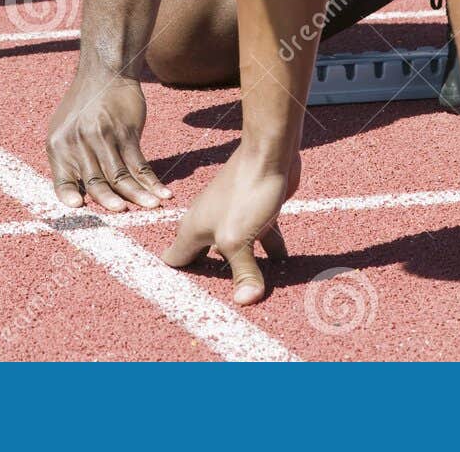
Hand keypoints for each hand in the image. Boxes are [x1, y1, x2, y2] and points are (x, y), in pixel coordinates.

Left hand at [46, 74, 171, 211]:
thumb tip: (79, 193)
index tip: (78, 207)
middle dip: (110, 200)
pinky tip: (162, 191)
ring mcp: (104, 137)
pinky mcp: (126, 132)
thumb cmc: (85, 105)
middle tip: (122, 214)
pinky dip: (151, 180)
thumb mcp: (66, 129)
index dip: (69, 194)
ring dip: (137, 194)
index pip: (62, 178)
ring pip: (120, 174)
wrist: (105, 72)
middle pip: (95, 180)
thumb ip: (70, 159)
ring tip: (151, 207)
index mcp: (59, 145)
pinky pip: (139, 162)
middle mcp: (79, 142)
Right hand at [161, 141, 299, 304]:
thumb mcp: (239, 239)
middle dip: (215, 281)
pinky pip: (260, 241)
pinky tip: (285, 269)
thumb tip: (245, 302)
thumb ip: (242, 271)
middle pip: (206, 260)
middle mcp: (208, 224)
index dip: (176, 280)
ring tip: (259, 294)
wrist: (269, 153)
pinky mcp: (257, 213)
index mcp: (193, 230)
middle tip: (225, 306)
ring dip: (248, 270)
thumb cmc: (244, 192)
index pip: (174, 260)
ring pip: (236, 252)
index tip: (185, 302)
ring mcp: (233, 218)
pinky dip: (270, 255)